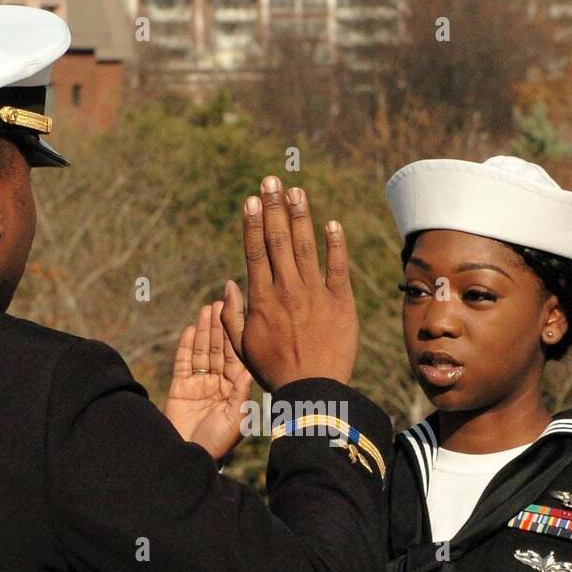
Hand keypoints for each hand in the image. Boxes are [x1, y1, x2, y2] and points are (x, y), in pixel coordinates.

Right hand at [163, 300, 253, 460]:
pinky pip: (184, 362)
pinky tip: (192, 329)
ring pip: (202, 352)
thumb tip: (248, 367)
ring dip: (205, 331)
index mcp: (235, 390)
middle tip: (221, 303)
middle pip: (219, 349)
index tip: (240, 315)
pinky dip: (187, 346)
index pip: (236, 357)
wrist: (191, 458)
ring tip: (207, 309)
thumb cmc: (218, 444)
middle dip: (220, 326)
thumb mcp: (236, 417)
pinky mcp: (180, 388)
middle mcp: (218, 384)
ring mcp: (199, 385)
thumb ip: (240, 391)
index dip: (237, 336)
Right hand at [220, 176, 357, 391]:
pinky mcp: (341, 303)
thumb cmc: (275, 371)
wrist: (313, 390)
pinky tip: (331, 224)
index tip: (251, 200)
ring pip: (306, 247)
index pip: (255, 251)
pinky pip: (338, 268)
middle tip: (271, 181)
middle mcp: (287, 290)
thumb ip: (232, 316)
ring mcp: (315, 294)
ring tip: (296, 191)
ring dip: (300, 216)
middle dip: (274, 207)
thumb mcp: (243, 348)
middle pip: (278, 240)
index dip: (253, 223)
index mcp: (262, 299)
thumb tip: (230, 285)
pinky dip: (335, 244)